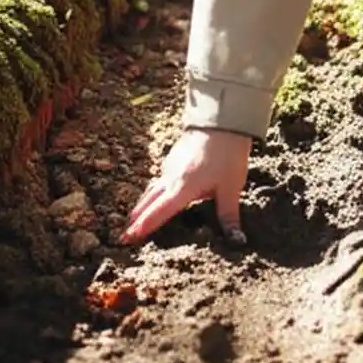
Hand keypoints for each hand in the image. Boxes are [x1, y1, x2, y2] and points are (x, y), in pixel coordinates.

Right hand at [120, 128, 251, 243]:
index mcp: (183, 189)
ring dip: (143, 204)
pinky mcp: (174, 157)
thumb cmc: (228, 155)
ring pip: (152, 189)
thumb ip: (229, 215)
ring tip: (135, 216)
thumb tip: (237, 240)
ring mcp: (170, 166)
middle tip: (125, 234)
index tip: (128, 238)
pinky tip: (157, 193)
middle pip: (149, 201)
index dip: (144, 227)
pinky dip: (154, 190)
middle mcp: (171, 178)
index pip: (159, 212)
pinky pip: (160, 178)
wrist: (222, 122)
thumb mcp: (231, 188)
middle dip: (137, 218)